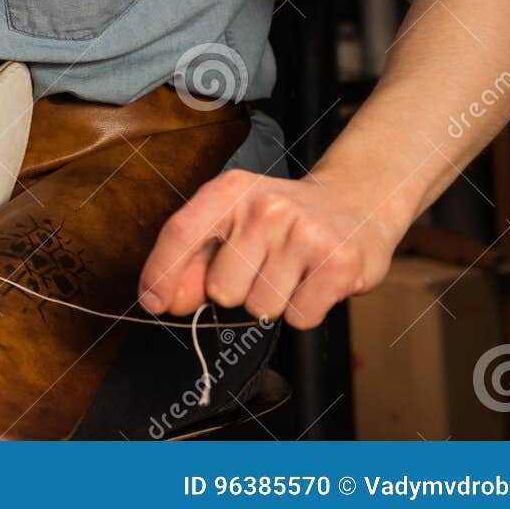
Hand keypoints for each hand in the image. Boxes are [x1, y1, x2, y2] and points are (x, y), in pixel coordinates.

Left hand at [136, 169, 404, 329]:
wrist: (357, 203)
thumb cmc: (282, 220)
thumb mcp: (233, 222)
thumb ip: (193, 260)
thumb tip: (164, 300)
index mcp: (230, 191)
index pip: (180, 233)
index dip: (160, 272)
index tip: (152, 303)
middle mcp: (266, 207)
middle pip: (222, 289)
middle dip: (237, 292)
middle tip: (263, 266)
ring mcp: (305, 233)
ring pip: (261, 309)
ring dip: (273, 302)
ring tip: (291, 270)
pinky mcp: (339, 263)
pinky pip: (299, 318)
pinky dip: (304, 310)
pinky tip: (314, 280)